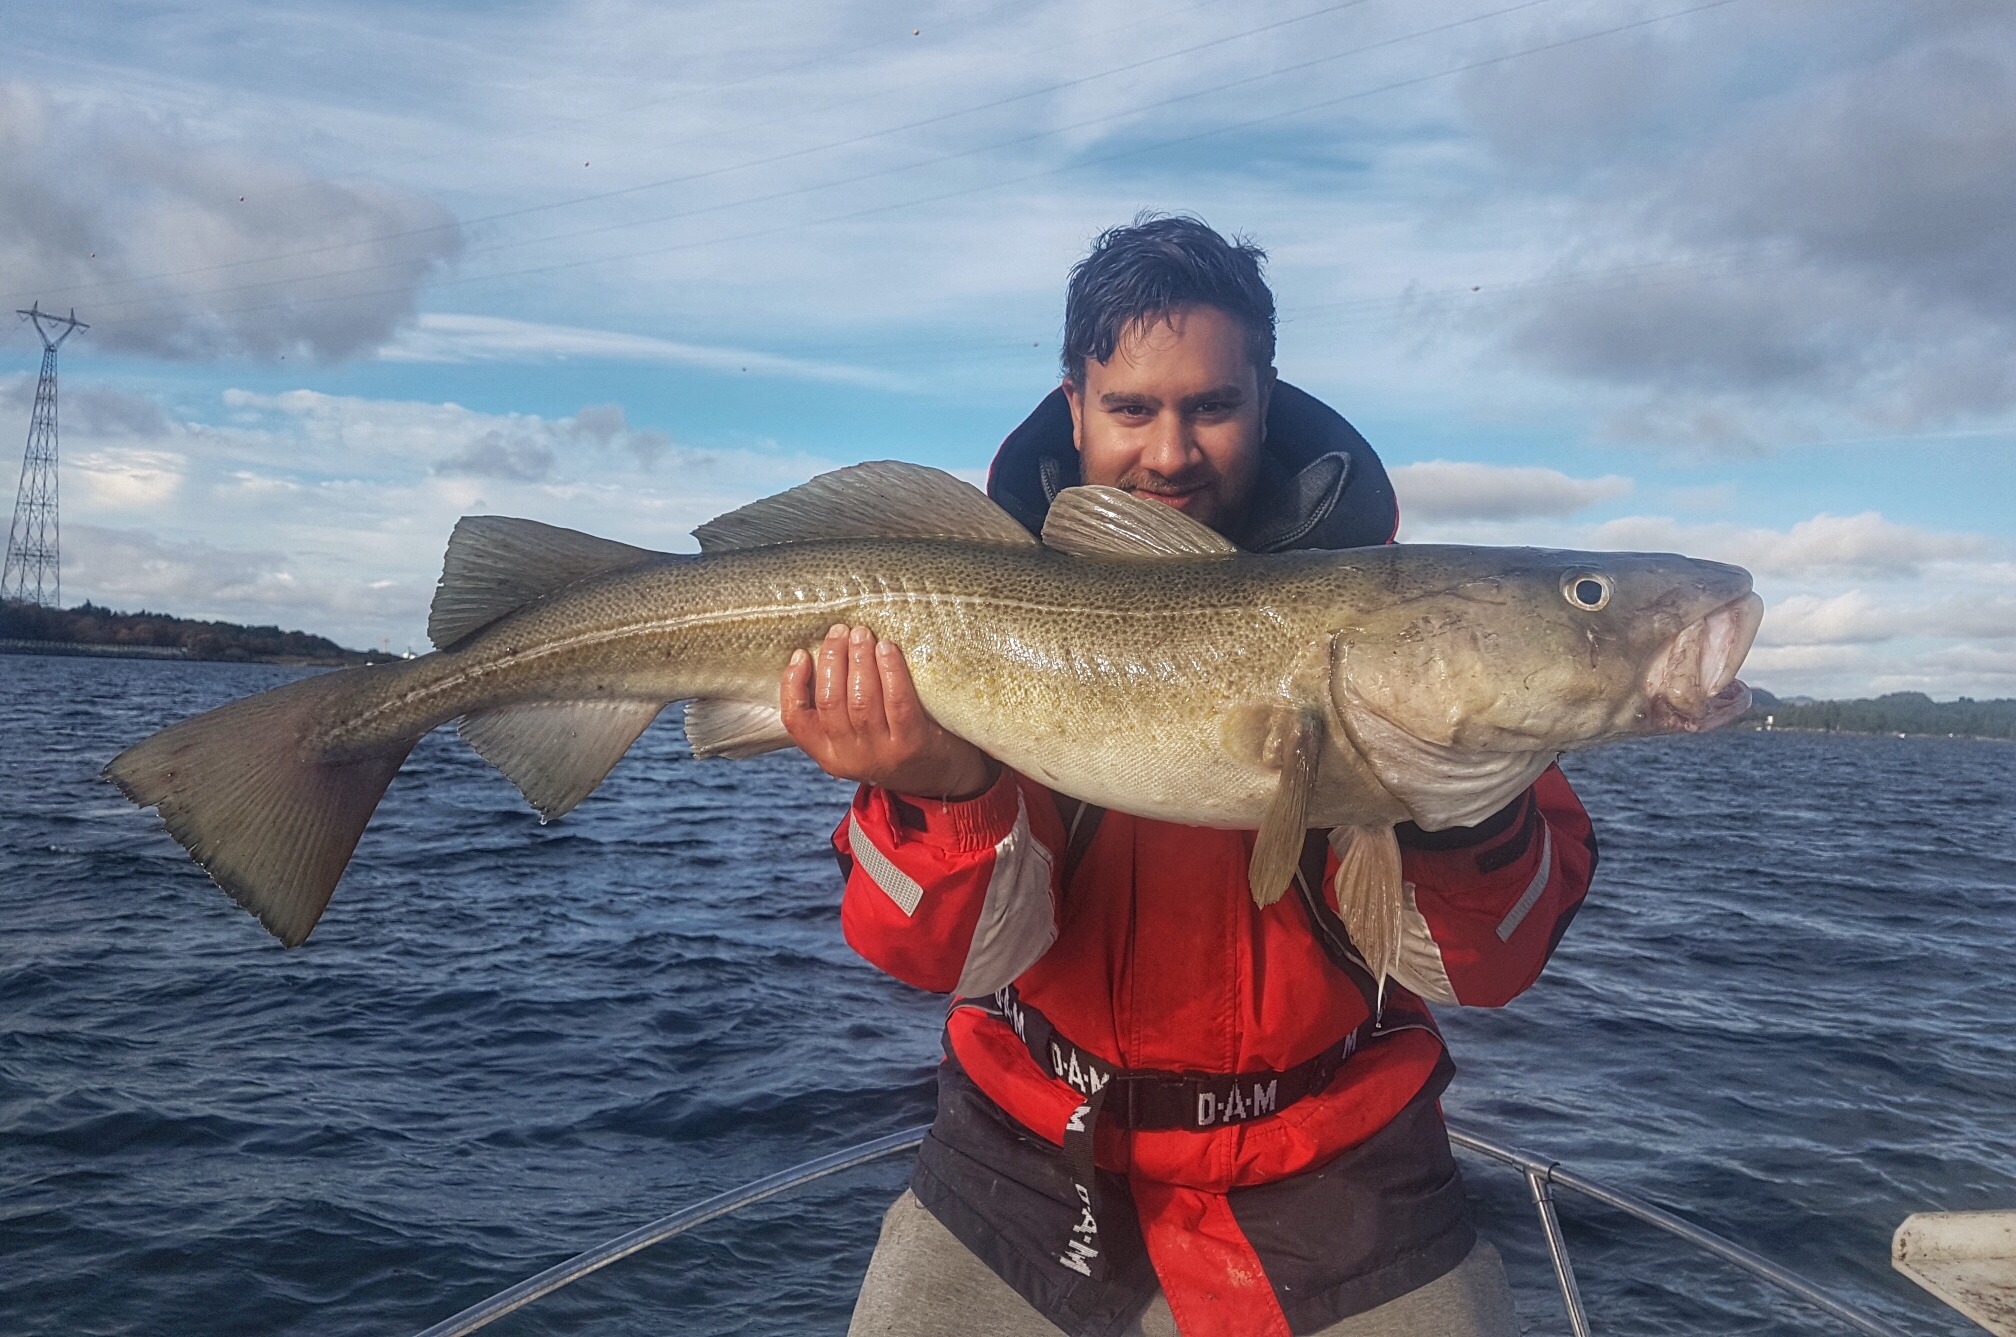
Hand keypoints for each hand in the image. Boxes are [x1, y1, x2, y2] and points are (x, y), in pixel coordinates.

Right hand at [781, 624, 996, 798]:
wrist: (942, 776)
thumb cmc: (894, 741)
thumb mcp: (857, 738)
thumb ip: (839, 710)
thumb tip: (824, 652)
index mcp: (829, 754)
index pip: (796, 720)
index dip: (792, 683)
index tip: (802, 653)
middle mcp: (851, 757)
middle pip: (829, 701)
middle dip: (833, 659)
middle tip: (840, 631)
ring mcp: (881, 753)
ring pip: (860, 700)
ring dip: (859, 660)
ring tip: (862, 634)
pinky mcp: (912, 744)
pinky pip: (897, 701)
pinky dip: (890, 670)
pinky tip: (887, 649)